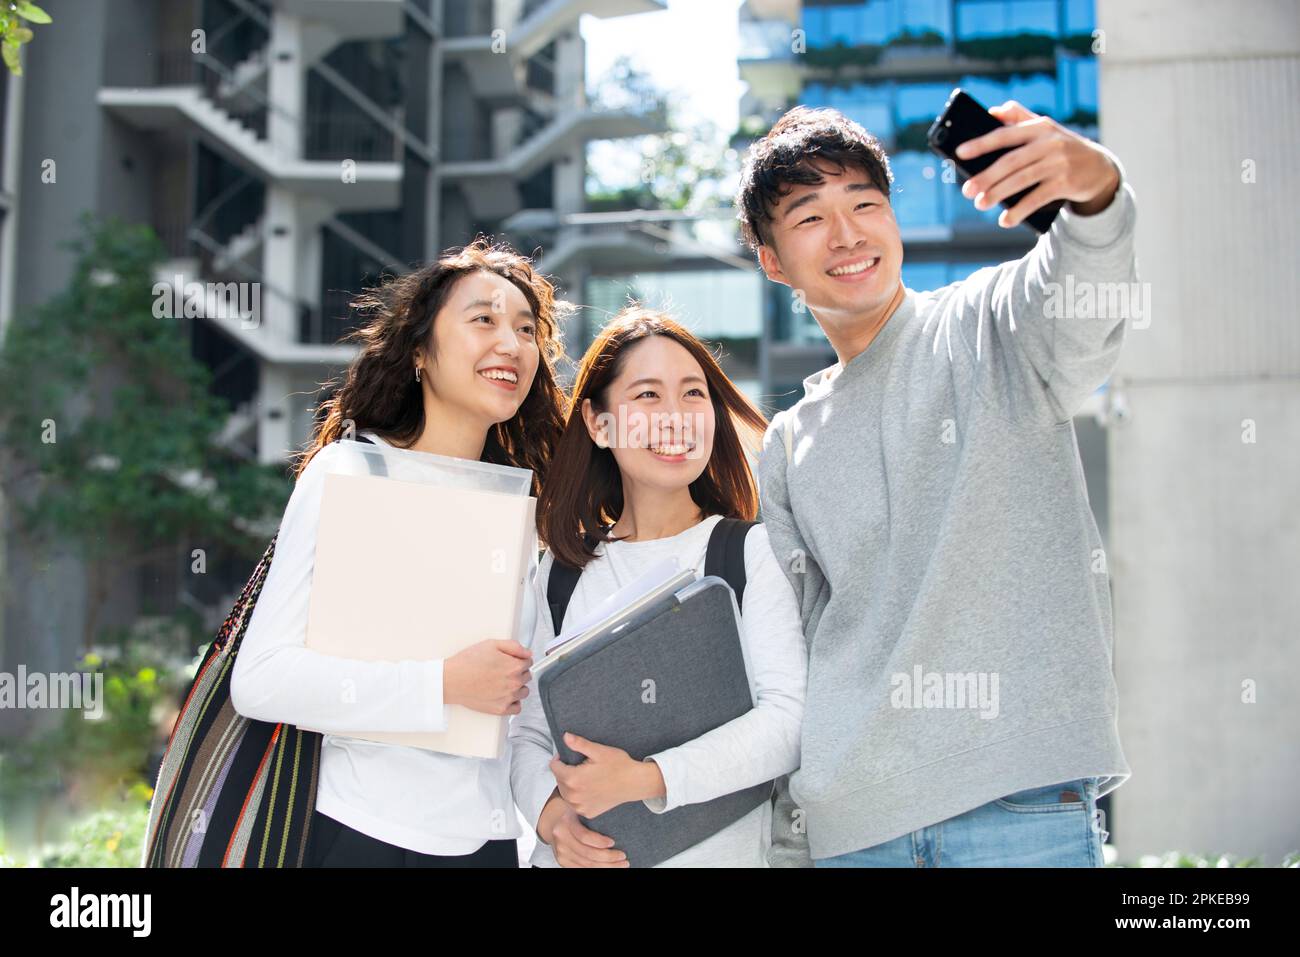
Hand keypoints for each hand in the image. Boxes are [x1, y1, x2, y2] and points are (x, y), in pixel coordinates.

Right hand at [443, 639, 530, 714]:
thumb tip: (527, 653)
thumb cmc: (468, 662)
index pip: (529, 662)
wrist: (452, 680)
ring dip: (517, 686)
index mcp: (514, 666)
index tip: (511, 660)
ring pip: (524, 691)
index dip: (520, 659)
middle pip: (526, 676)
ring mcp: (508, 697)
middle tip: (503, 669)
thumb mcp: (491, 644)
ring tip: (502, 682)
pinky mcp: (501, 709)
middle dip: (518, 671)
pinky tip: (504, 695)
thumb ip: (514, 646)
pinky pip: (517, 708)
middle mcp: (514, 683)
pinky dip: (513, 702)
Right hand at [548, 800, 627, 867]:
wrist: (553, 821)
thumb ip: (592, 811)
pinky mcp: (562, 861)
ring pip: (586, 864)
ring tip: (621, 864)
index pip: (584, 836)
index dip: (600, 842)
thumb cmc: (572, 812)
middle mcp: (561, 837)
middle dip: (608, 857)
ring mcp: (561, 851)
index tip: (613, 842)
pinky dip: (597, 869)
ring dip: (606, 866)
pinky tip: (609, 867)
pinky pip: (581, 868)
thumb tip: (617, 811)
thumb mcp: (580, 806)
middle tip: (623, 856)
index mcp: (567, 821)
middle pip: (587, 853)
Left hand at [549, 732, 663, 818]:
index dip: (560, 759)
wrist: (635, 783)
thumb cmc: (619, 765)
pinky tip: (590, 789)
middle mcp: (573, 796)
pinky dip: (578, 797)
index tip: (569, 756)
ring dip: (570, 785)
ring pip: (565, 793)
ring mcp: (580, 807)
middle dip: (565, 772)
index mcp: (573, 779)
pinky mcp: (588, 813)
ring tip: (585, 777)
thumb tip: (565, 736)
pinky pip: (575, 804)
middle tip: (581, 766)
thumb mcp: (599, 751)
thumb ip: (579, 744)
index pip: (554, 767)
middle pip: (559, 780)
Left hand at [955, 100, 1120, 227]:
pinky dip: (1019, 210)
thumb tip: (992, 110)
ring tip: (980, 204)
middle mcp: (1050, 142)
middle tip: (967, 190)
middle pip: (1011, 161)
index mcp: (1040, 127)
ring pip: (1022, 180)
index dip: (982, 143)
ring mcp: (1059, 163)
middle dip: (987, 177)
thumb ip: (1020, 117)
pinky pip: (1037, 198)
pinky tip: (1005, 220)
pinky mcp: (1066, 183)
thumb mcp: (1046, 128)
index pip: (1006, 134)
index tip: (960, 153)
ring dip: (998, 194)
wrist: (1100, 168)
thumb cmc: (1064, 147)